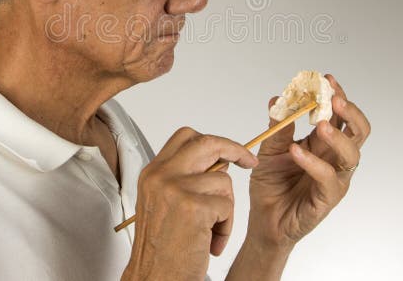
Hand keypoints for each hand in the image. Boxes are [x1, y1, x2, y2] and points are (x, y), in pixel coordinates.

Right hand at [122, 127, 257, 280]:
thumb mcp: (162, 203)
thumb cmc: (163, 249)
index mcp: (152, 172)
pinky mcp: (192, 207)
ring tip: (211, 232)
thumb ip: (183, 178)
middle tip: (250, 162)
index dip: (212, 141)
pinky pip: (226, 206)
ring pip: (223, 181)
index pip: (186, 136)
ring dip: (226, 209)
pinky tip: (211, 243)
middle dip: (234, 150)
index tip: (229, 153)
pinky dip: (225, 227)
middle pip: (207, 143)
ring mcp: (175, 189)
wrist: (153, 279)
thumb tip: (219, 161)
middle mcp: (160, 175)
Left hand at [246, 74, 370, 248]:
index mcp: (324, 143)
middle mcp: (334, 158)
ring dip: (338, 136)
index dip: (337, 95)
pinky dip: (313, 162)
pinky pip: (328, 178)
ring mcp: (334, 178)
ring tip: (319, 124)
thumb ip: (277, 126)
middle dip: (350, 112)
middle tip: (334, 99)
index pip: (340, 115)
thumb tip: (277, 99)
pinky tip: (296, 151)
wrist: (264, 219)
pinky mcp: (327, 198)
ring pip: (352, 154)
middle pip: (358, 131)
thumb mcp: (269, 149)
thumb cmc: (272, 185)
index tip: (327, 78)